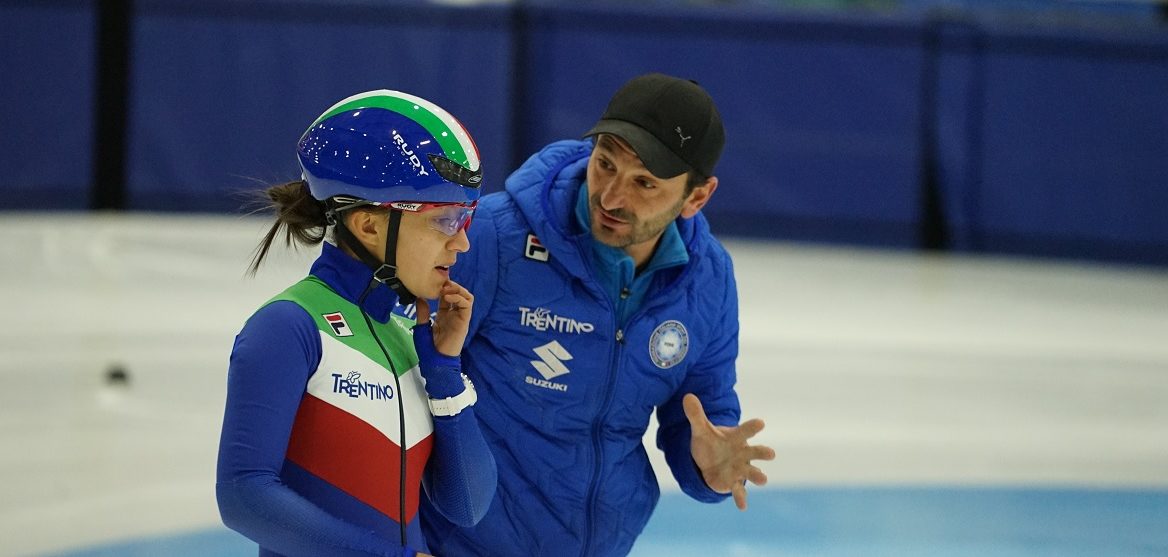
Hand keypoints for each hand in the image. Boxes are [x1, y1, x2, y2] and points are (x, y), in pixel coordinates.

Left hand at [414, 280, 472, 355]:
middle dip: (451, 285)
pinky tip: (447, 297)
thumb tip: (419, 297)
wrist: (436, 361)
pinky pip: (467, 305)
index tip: (433, 282)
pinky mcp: (464, 321)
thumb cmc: (429, 348)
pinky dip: (459, 297)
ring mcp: (460, 317)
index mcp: (444, 314)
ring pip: (467, 296)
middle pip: (459, 293)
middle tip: (440, 283)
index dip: (443, 287)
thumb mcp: (422, 327)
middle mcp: (454, 314)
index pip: (447, 295)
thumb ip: (422, 312)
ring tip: (445, 289)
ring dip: (457, 289)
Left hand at [683, 393, 775, 510]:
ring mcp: (740, 469)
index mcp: (736, 438)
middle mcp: (743, 453)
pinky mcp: (733, 482)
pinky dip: (741, 498)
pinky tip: (742, 507)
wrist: (710, 460)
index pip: (745, 430)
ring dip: (758, 475)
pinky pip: (739, 491)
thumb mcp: (700, 429)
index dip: (753, 427)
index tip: (761, 423)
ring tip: (763, 479)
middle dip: (763, 452)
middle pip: (756, 452)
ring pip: (752, 472)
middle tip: (771, 453)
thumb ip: (695, 415)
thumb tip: (687, 395)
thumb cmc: (710, 442)